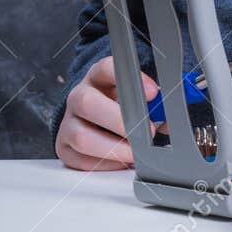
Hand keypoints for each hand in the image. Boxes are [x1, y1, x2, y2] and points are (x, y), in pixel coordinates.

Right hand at [55, 55, 161, 170]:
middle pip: (88, 103)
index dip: (131, 80)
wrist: (92, 118)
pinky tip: (119, 160)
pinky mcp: (64, 146)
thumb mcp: (134, 97)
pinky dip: (104, 164)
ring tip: (134, 153)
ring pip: (82, 136)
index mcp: (98, 77)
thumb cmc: (118, 106)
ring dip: (113, 149)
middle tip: (145, 133)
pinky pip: (81, 159)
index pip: (107, 68)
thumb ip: (151, 105)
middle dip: (120, 121)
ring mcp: (68, 122)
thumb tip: (168, 122)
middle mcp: (78, 96)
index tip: (153, 94)